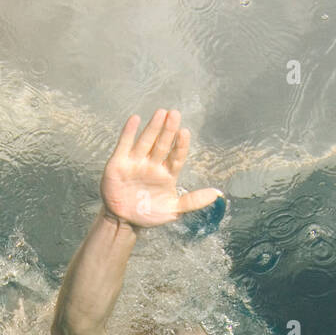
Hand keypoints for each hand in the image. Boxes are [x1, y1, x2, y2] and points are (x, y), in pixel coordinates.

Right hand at [100, 108, 221, 227]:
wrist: (123, 221)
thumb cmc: (149, 214)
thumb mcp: (173, 210)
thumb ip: (193, 201)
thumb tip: (216, 194)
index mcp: (167, 174)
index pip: (176, 156)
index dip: (180, 145)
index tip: (184, 133)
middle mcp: (152, 164)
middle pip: (162, 145)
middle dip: (168, 130)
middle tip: (174, 114)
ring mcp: (136, 162)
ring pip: (146, 141)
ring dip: (152, 127)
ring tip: (161, 113)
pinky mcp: (118, 163)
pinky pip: (124, 145)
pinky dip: (128, 132)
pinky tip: (135, 119)